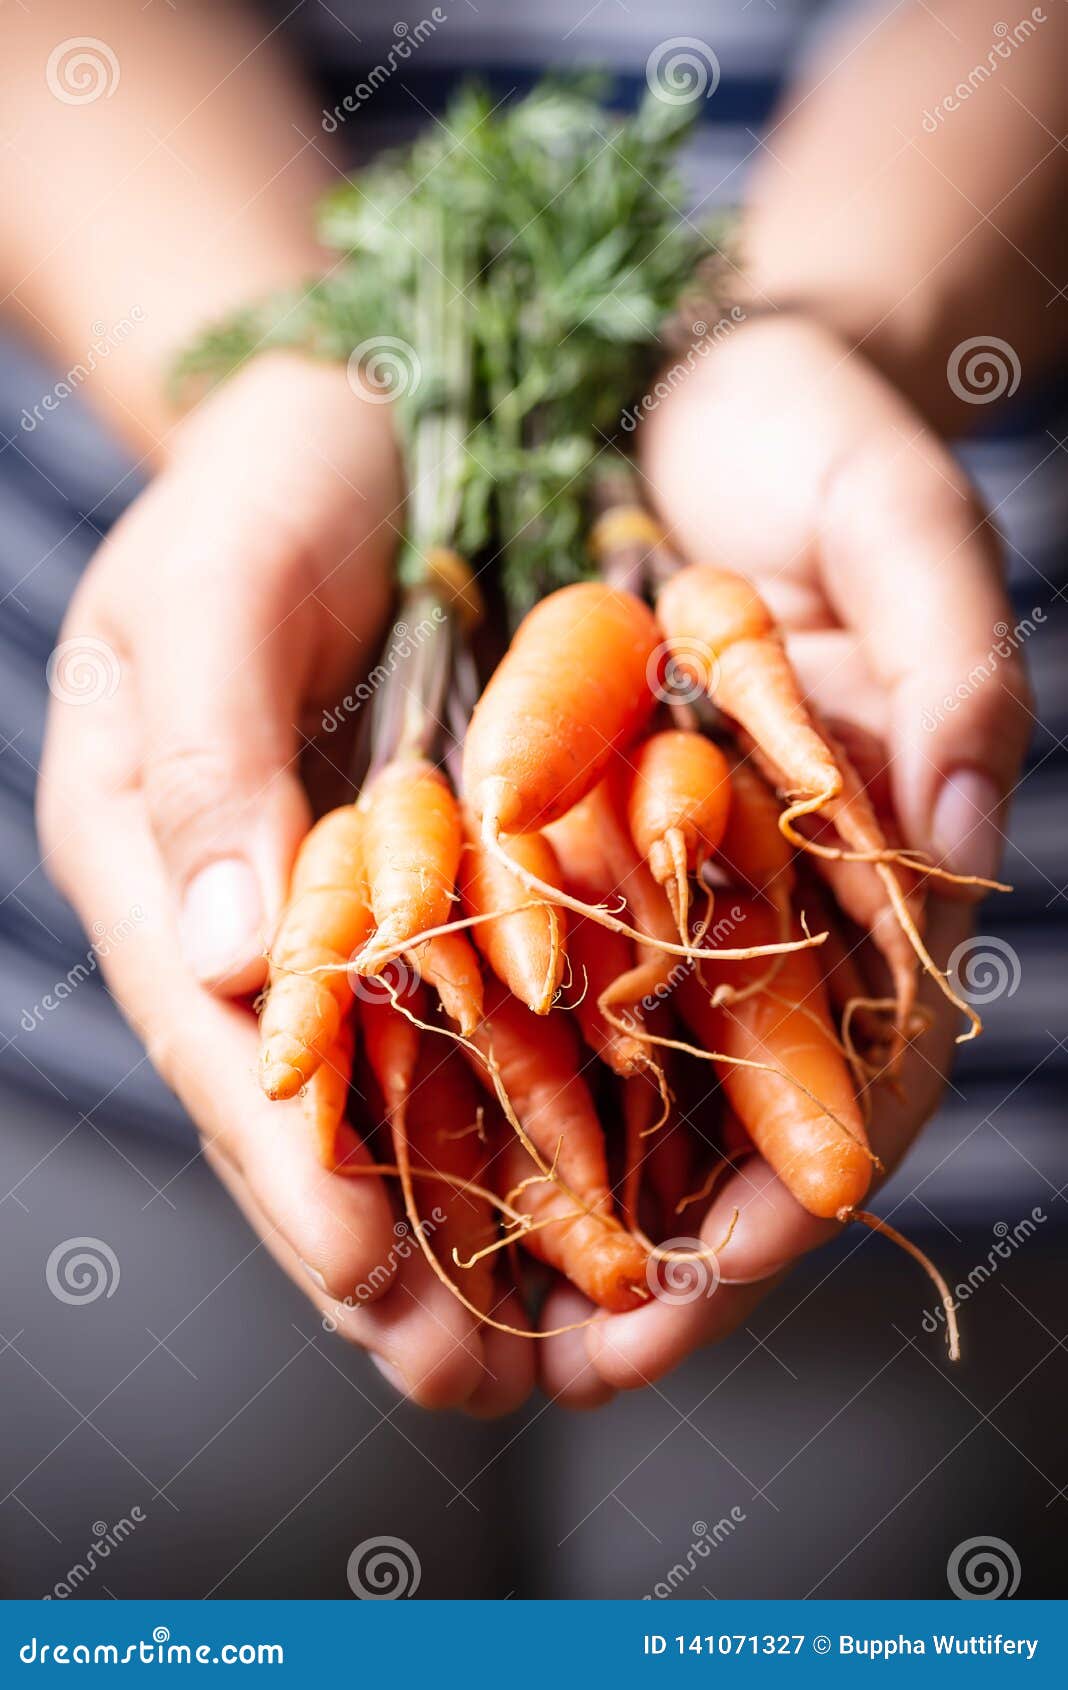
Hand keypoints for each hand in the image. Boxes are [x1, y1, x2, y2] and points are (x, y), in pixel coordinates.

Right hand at [38, 353, 533, 1416]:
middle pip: (297, 1102)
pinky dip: (502, 1122)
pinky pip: (460, 1023)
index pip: (217, 1031)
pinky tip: (557, 1209)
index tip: (360, 1267)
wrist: (361, 425)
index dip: (285, 1158)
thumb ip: (211, 753)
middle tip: (451, 1381)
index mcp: (151, 845)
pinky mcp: (425, 885)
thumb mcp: (220, 585)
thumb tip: (223, 941)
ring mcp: (328, 902)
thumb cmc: (270, 488)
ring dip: (442, 1224)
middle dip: (367, 1245)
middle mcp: (236, 901)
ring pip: (380, 1092)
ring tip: (512, 1355)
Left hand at [540, 315, 1032, 1405]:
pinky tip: (412, 1155)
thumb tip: (966, 809)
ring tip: (474, 1318)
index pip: (862, 1055)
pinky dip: (476, 1070)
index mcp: (875, 861)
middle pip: (727, 1107)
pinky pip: (522, 976)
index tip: (719, 1276)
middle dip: (657, 1240)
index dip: (802, 1175)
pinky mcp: (563, 844)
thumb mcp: (897, 518)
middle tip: (566, 1368)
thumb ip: (952, 652)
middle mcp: (769, 898)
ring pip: (621, 1076)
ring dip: (555, 1197)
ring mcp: (664, 884)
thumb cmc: (819, 439)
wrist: (697, 385)